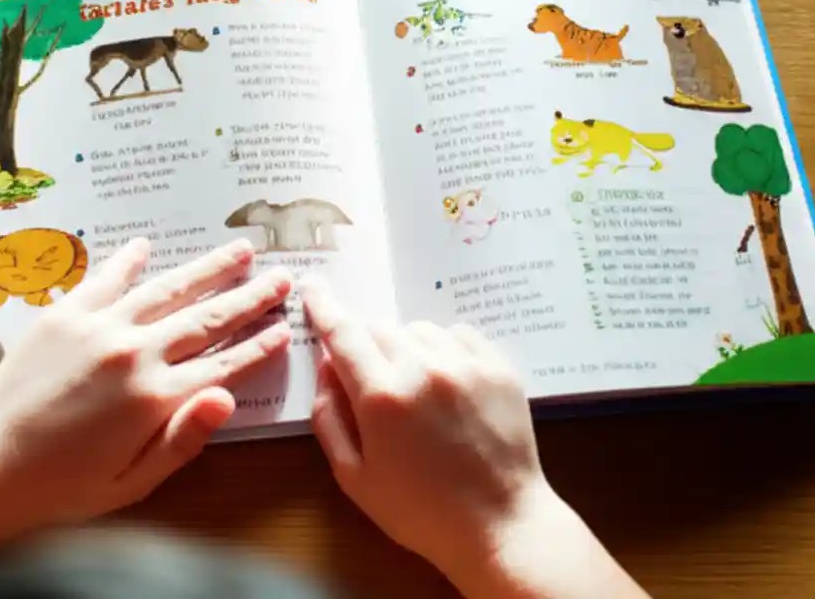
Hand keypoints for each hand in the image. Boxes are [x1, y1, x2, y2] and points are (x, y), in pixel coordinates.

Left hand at [0, 237, 292, 532]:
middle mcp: (134, 354)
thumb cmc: (62, 486)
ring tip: (239, 250)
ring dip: (207, 269)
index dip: (258, 345)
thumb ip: (184, 439)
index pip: (224, 364)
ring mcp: (98, 327)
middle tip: (281, 277)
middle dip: (248, 297)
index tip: (284, 327)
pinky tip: (147, 245)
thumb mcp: (133, 481)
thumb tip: (229, 398)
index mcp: (156, 398)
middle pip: (206, 319)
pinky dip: (128, 260)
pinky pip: (105, 278)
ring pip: (166, 289)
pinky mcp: (63, 314)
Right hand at [301, 276, 644, 598]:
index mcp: (381, 396)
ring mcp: (466, 365)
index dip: (324, 308)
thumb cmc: (420, 511)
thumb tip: (325, 368)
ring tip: (415, 388)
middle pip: (379, 326)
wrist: (499, 525)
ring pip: (419, 329)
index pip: (343, 333)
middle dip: (365, 343)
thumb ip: (328, 417)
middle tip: (372, 380)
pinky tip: (446, 382)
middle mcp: (423, 368)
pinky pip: (459, 335)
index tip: (314, 288)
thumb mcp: (354, 477)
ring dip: (406, 346)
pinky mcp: (499, 368)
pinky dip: (445, 349)